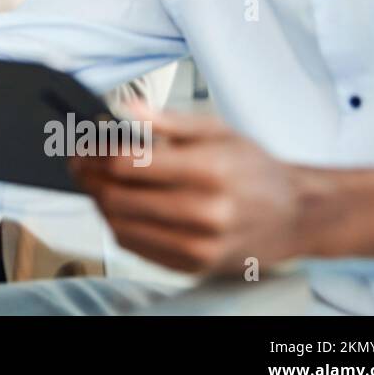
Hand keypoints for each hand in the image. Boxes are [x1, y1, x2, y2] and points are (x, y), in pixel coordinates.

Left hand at [69, 103, 310, 274]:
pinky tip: (117, 205)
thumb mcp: (217, 129)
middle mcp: (205, 213)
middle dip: (88, 177)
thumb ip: (167, 119)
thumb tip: (123, 108)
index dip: (96, 153)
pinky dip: (116, 224)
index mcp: (210, 171)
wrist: (294, 215)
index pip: (129, 164)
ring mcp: (199, 246)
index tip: (83, 143)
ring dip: (98, 200)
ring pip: (120, 224)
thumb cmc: (252, 168)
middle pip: (118, 196)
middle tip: (79, 162)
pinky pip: (135, 247)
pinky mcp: (193, 266)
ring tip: (94, 181)